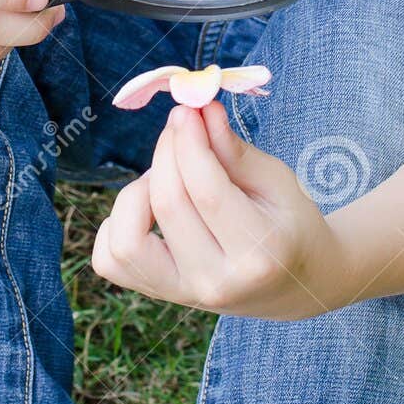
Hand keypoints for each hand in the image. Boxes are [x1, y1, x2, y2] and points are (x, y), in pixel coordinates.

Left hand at [91, 99, 349, 319]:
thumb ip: (234, 149)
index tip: (188, 110)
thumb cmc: (289, 222)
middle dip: (168, 151)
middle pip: (168, 206)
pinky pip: (111, 259)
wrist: (293, 282)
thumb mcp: (277, 181)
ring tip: (167, 175)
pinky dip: (118, 223)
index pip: (206, 191)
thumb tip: (199, 109)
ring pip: (126, 241)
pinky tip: (148, 206)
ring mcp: (183, 294)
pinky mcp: (159, 293)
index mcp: (258, 254)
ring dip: (138, 192)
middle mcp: (216, 283)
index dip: (190, 143)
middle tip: (181, 124)